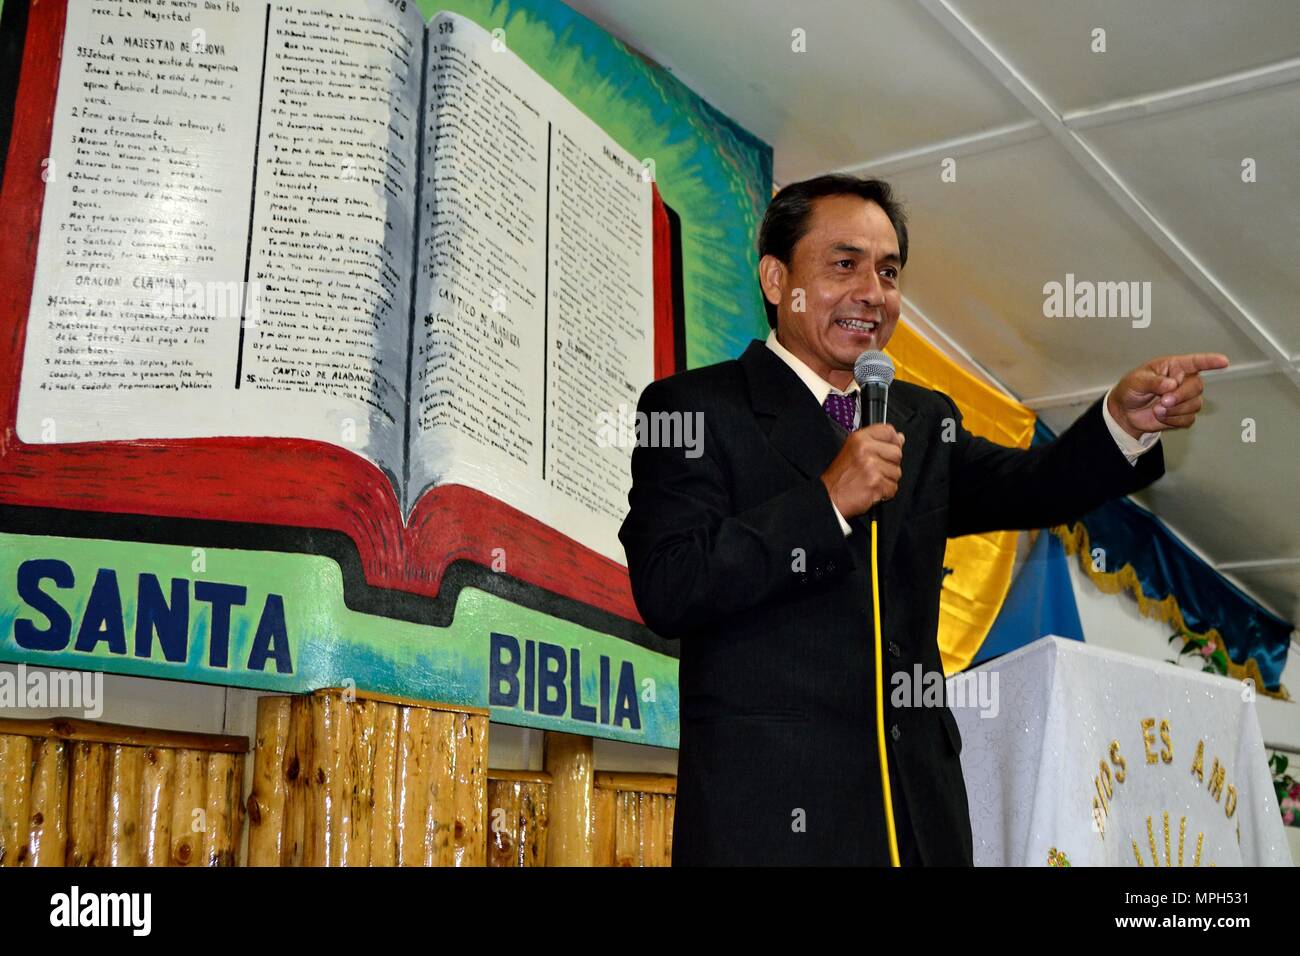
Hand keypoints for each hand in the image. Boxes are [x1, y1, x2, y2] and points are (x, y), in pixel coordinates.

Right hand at [820, 423, 904, 518]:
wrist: (829, 497)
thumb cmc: (839, 477)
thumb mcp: (852, 450)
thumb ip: (877, 442)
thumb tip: (899, 438)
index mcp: (859, 439)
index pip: (888, 431)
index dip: (893, 441)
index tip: (889, 449)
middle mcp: (866, 450)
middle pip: (897, 453)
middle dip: (890, 464)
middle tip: (874, 470)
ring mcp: (871, 467)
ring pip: (897, 472)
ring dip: (887, 480)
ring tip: (871, 480)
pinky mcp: (876, 484)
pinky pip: (893, 488)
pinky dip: (885, 493)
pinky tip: (872, 490)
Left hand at [1107, 353, 1229, 437]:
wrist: (1126, 411)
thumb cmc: (1132, 389)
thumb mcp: (1137, 381)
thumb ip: (1153, 381)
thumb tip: (1172, 384)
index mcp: (1174, 367)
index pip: (1195, 362)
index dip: (1210, 361)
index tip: (1223, 361)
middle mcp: (1184, 381)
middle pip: (1197, 387)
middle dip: (1181, 396)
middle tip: (1163, 401)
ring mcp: (1186, 399)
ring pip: (1195, 405)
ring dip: (1174, 410)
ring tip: (1157, 409)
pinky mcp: (1184, 414)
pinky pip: (1188, 419)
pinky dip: (1173, 420)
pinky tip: (1161, 416)